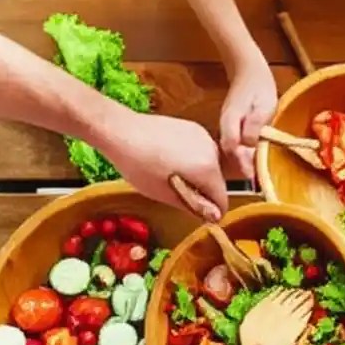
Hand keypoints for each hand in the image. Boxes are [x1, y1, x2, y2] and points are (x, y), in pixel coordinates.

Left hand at [98, 109, 228, 220]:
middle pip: (218, 182)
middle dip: (204, 192)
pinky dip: (194, 161)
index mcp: (206, 169)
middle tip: (179, 194)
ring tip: (173, 176)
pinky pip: (202, 153)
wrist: (121, 130)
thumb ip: (194, 206)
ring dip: (199, 176)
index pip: (223, 199)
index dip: (212, 212)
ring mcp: (204, 137)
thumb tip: (214, 216)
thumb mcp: (165, 194)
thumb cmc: (137, 163)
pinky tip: (172, 161)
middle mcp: (212, 150)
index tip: (200, 214)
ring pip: (211, 167)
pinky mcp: (194, 128)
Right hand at [220, 58, 277, 181]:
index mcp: (230, 120)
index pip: (231, 146)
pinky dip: (243, 157)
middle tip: (258, 181)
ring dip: (243, 164)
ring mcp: (226, 127)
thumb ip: (256, 124)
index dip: (242, 163)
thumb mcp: (263, 104)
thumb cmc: (258, 86)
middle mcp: (225, 126)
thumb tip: (251, 144)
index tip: (253, 176)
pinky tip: (254, 163)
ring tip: (258, 176)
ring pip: (231, 152)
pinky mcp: (231, 129)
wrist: (248, 72)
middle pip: (230, 154)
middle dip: (243, 168)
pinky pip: (235, 147)